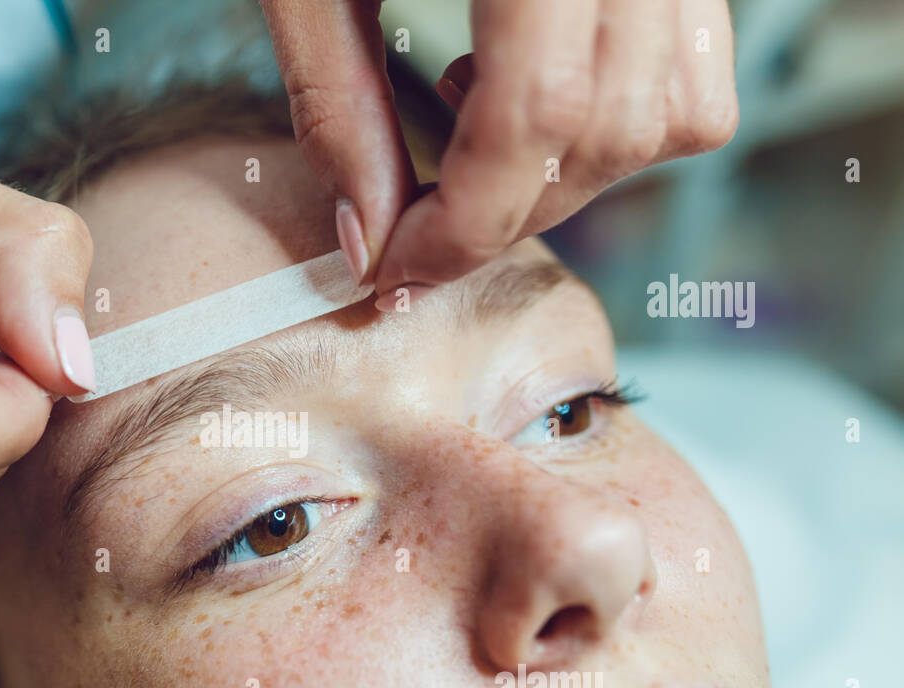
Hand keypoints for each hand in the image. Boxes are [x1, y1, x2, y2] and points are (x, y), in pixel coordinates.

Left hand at [260, 0, 739, 306]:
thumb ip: (336, 101)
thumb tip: (367, 238)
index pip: (534, 119)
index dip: (462, 226)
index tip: (394, 273)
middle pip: (605, 132)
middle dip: (502, 217)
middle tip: (416, 238)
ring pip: (670, 115)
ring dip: (562, 181)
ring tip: (467, 144)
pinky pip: (696, 69)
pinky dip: (621, 124)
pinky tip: (524, 92)